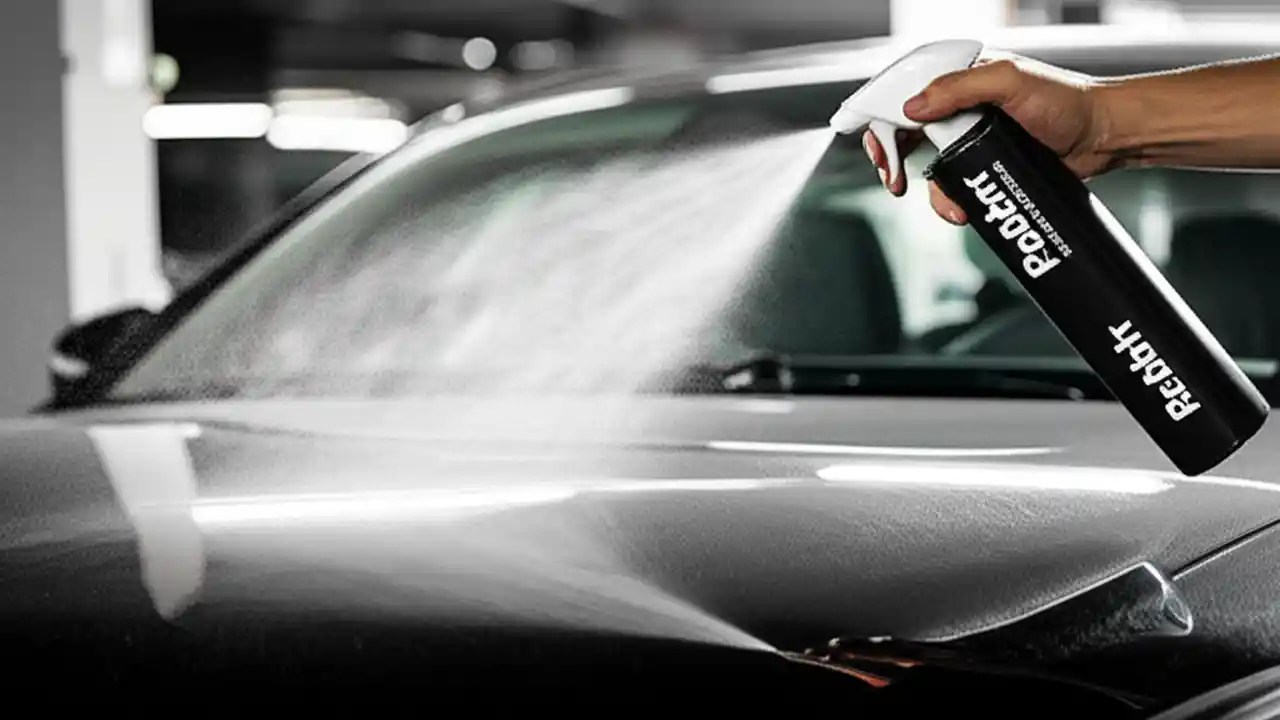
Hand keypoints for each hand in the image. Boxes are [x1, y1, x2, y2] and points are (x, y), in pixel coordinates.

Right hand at [864, 57, 1114, 224]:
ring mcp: (969, 138)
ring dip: (929, 191)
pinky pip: (953, 186)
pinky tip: (963, 211)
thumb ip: (959, 87)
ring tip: (949, 205)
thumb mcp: (1010, 81)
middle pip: (903, 132)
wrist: (1103, 137)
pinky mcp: (984, 167)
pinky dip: (950, 202)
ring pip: (926, 166)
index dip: (882, 119)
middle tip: (893, 180)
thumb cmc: (1066, 101)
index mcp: (959, 77)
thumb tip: (911, 108)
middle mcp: (958, 106)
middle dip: (891, 158)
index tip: (880, 147)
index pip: (903, 93)